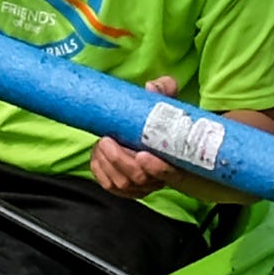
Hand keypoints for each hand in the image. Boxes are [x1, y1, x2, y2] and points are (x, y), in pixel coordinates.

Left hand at [90, 75, 179, 198]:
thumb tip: (151, 87)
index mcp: (175, 160)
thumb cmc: (158, 119)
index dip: (156, 168)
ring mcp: (141, 185)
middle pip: (140, 179)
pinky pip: (109, 185)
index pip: (170, 172)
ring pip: (122, 183)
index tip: (142, 154)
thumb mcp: (164, 102)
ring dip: (107, 163)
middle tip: (107, 140)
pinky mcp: (123, 188)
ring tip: (100, 143)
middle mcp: (159, 177)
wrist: (147, 133)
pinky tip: (97, 153)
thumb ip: (162, 92)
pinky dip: (99, 170)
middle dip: (120, 161)